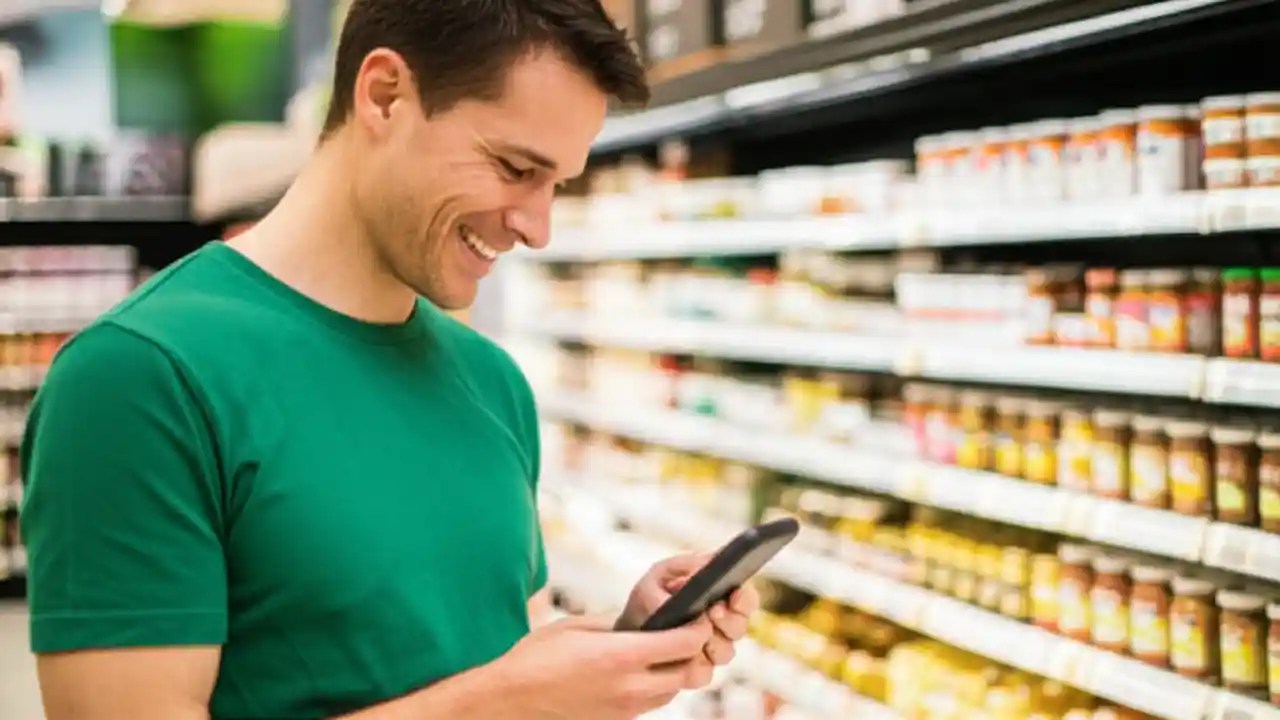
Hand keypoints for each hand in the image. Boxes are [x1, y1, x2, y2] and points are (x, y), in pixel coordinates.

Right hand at [497, 614, 713, 718]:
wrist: (511, 700)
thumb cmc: (537, 657)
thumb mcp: (578, 626)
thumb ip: (617, 624)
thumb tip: (642, 623)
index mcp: (622, 656)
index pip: (685, 644)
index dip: (698, 627)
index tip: (697, 615)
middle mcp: (630, 687)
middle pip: (688, 672)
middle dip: (693, 651)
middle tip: (686, 631)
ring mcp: (625, 709)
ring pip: (672, 691)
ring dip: (675, 671)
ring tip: (663, 650)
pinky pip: (651, 704)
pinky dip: (656, 686)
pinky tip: (640, 670)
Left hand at [619, 553, 761, 672]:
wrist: (624, 635)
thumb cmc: (646, 601)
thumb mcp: (659, 575)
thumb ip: (685, 564)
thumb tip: (711, 559)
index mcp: (718, 598)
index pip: (745, 598)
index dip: (744, 598)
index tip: (732, 595)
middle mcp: (721, 625)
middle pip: (740, 626)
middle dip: (728, 620)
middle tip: (712, 611)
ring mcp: (712, 651)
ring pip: (727, 652)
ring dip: (711, 643)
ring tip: (696, 634)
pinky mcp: (697, 673)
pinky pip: (704, 674)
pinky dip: (692, 666)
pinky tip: (681, 657)